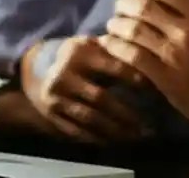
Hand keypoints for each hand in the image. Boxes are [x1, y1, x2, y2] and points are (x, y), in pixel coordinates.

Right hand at [22, 36, 148, 143]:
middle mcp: (65, 74)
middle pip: (101, 99)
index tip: (153, 89)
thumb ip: (116, 51)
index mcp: (79, 53)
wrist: (35, 67)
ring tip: (135, 137)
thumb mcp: (92, 46)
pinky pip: (76, 130)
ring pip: (90, 118)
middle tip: (149, 126)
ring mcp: (56, 96)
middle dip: (127, 114)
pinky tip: (113, 141)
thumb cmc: (77, 55)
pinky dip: (97, 138)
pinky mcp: (51, 113)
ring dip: (115, 130)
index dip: (133, 79)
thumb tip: (151, 60)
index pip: (112, 67)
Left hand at [102, 0, 188, 139]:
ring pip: (133, 31)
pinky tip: (109, 46)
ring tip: (111, 26)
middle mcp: (184, 33)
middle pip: (143, 7)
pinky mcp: (164, 80)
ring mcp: (173, 57)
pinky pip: (132, 59)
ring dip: (117, 25)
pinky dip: (116, 49)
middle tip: (120, 6)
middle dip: (126, 3)